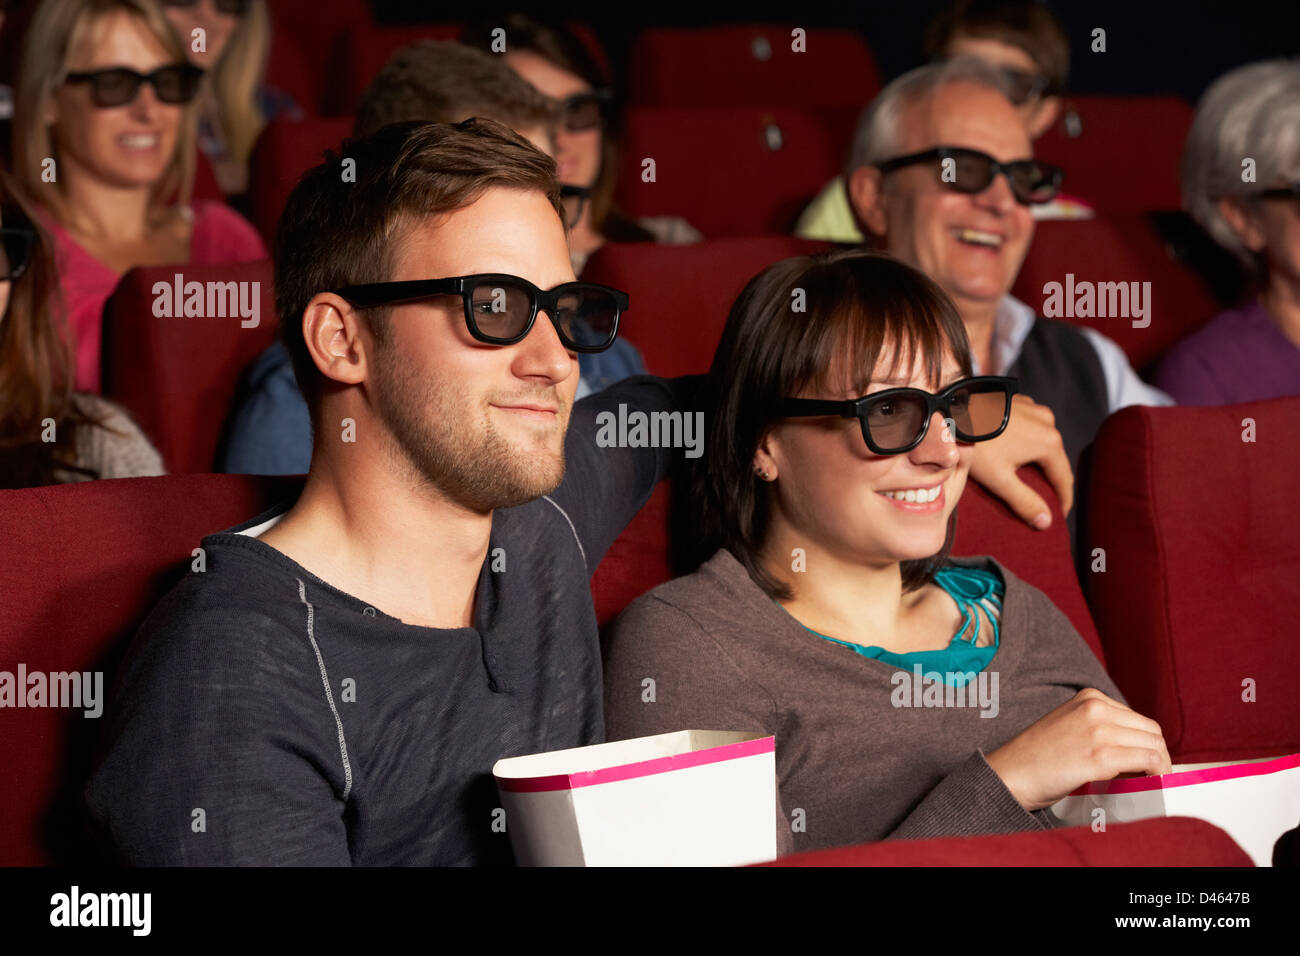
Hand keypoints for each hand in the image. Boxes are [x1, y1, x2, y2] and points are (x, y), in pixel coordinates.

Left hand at [969, 394, 1072, 528]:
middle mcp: (1047, 421)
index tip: (1060, 517)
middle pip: (1055, 459)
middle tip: (1046, 502)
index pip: (1064, 478)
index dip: (1063, 501)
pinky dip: (1028, 443)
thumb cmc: (975, 445)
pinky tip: (1015, 454)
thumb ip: (1024, 502)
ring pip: (1043, 442)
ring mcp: (1033, 409)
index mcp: (1049, 442)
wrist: (952, 408)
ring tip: (1030, 480)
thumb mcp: (999, 479)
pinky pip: (1030, 428)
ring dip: (1039, 461)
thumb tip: (1046, 523)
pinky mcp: (1018, 402)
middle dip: (1051, 482)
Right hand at [985, 688, 1171, 810]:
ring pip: (1154, 746)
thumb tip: (1139, 755)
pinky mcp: (1102, 755)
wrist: (1009, 774)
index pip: (1138, 719)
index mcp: (1089, 697)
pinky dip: (1156, 775)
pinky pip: (1148, 762)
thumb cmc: (1036, 759)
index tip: (1143, 765)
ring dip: (1157, 767)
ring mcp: (1099, 730)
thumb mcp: (1070, 728)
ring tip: (1145, 784)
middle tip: (1148, 778)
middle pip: (1151, 731)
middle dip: (1156, 755)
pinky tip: (1147, 786)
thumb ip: (1100, 730)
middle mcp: (1096, 708)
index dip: (1145, 745)